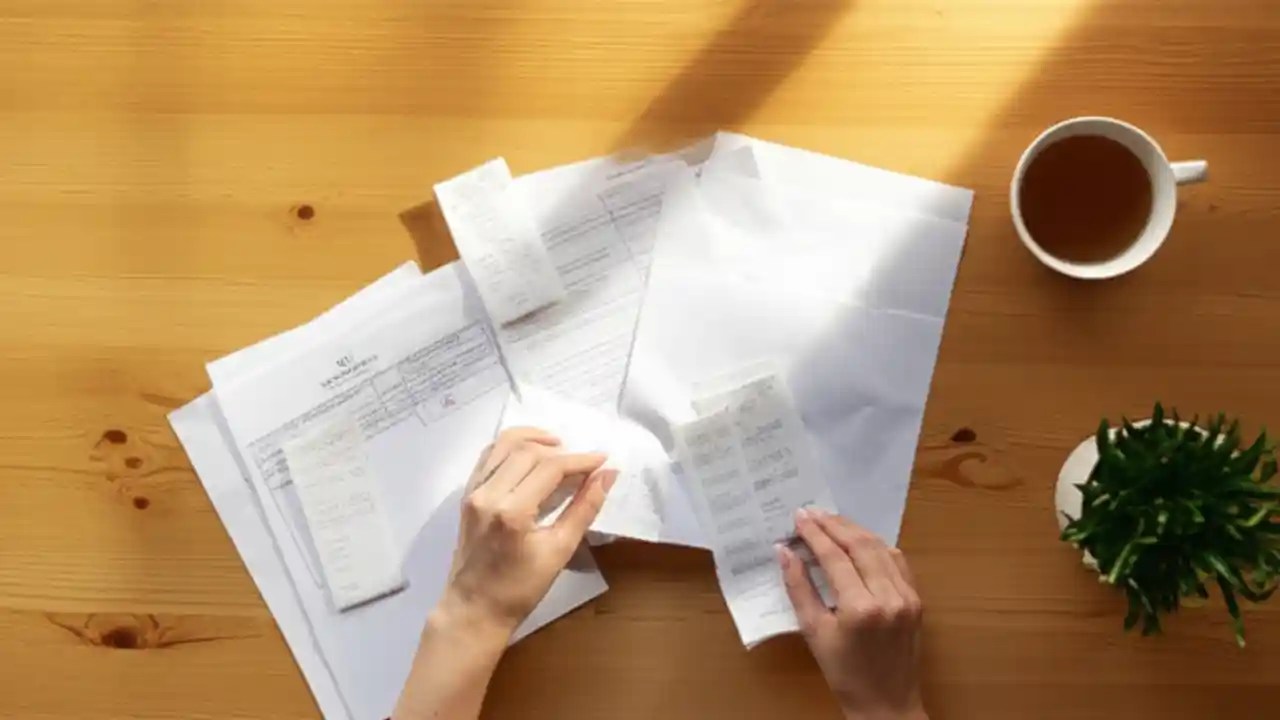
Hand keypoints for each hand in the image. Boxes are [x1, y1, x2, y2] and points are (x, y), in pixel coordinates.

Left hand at [436, 427, 615, 637]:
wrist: (474, 610)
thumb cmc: (520, 589)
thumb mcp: (559, 551)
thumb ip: (584, 509)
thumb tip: (607, 475)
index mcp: (512, 511)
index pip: (550, 468)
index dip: (580, 460)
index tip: (602, 459)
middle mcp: (488, 494)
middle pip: (528, 451)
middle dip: (561, 450)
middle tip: (584, 461)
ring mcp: (473, 493)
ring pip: (503, 446)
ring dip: (533, 439)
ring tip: (558, 445)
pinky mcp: (466, 496)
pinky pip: (488, 457)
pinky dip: (510, 447)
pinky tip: (529, 454)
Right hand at [779, 509, 926, 719]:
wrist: (886, 705)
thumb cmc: (844, 674)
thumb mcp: (813, 633)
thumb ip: (799, 588)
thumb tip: (784, 551)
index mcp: (861, 608)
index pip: (835, 557)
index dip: (815, 534)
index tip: (799, 517)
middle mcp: (889, 597)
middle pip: (860, 545)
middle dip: (835, 524)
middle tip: (813, 513)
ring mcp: (908, 597)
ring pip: (882, 548)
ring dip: (856, 530)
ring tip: (832, 521)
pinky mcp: (917, 599)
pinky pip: (898, 561)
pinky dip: (877, 546)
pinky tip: (860, 540)